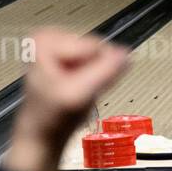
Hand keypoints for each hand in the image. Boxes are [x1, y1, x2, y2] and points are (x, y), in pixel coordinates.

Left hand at [12, 29, 129, 162]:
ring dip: (97, 74)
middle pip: (97, 49)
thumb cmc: (54, 116)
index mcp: (46, 40)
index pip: (94, 46)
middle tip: (81, 88)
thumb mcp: (80, 94)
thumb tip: (126, 54)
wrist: (45, 132)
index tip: (80, 86)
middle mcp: (50, 38)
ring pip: (100, 55)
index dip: (94, 70)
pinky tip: (82, 87)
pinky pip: (98, 61)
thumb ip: (104, 72)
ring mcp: (60, 47)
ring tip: (80, 89)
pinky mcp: (68, 56)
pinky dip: (96, 75)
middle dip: (96, 71)